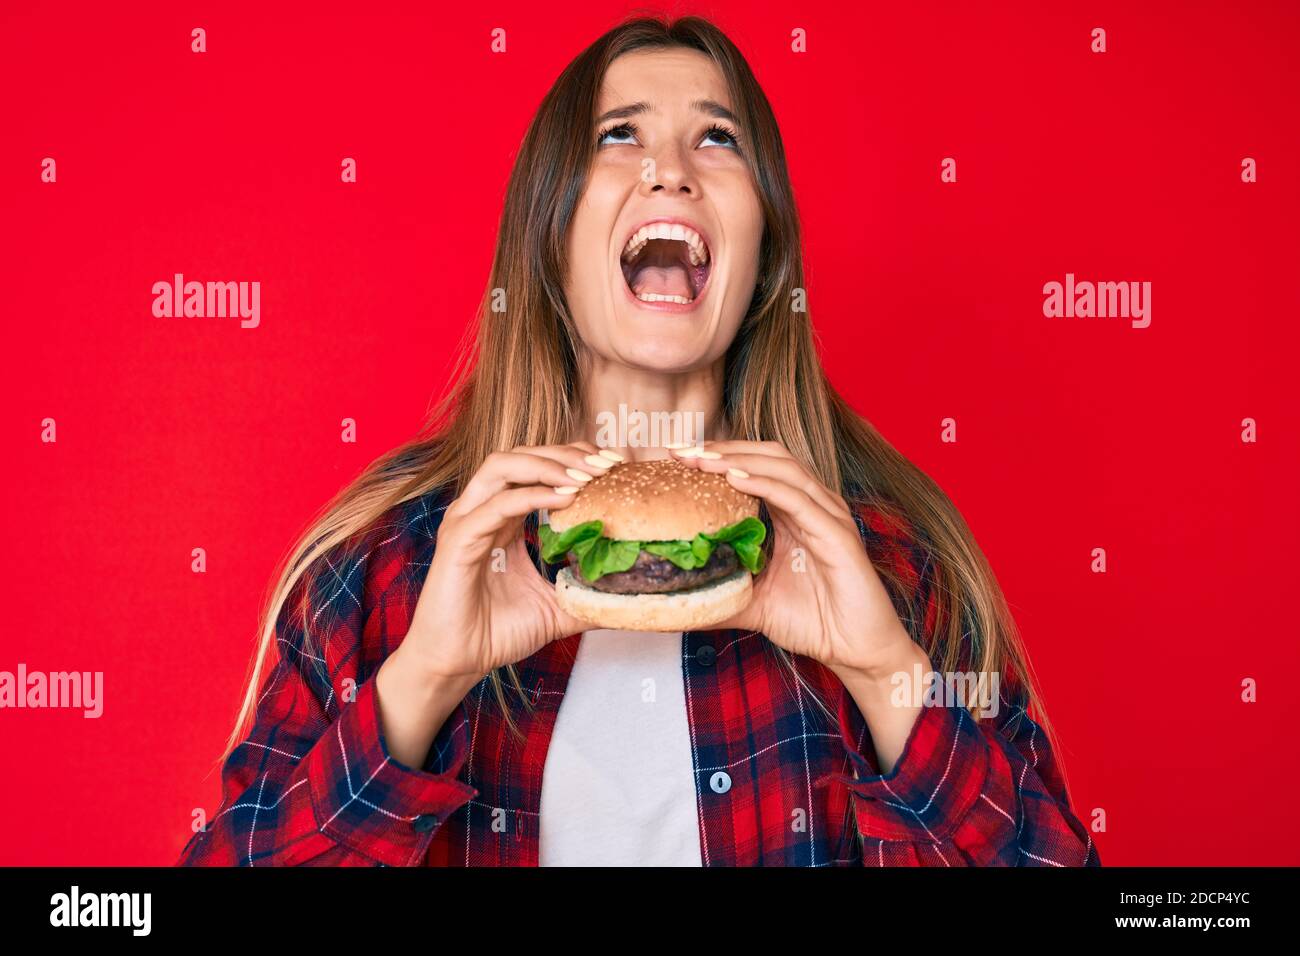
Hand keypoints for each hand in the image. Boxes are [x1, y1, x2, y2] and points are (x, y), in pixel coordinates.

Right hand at [399, 442, 617, 682]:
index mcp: (502, 517)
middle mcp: (481, 510)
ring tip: (585, 476)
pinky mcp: (458, 541)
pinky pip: (497, 505)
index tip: (613, 465)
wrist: (456, 663)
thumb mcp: (555, 609)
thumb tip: (628, 599)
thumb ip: (587, 596)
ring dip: (547, 464)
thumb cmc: (495, 632)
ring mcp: (467, 521)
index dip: (574, 458)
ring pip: (503, 466)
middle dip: (566, 453)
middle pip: (522, 455)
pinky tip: (565, 498)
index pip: (536, 467)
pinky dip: (532, 495)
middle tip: (606, 464)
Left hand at [671, 440, 917, 679]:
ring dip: (739, 459)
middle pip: (767, 456)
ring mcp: (828, 516)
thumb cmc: (814, 622)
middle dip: (722, 449)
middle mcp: (813, 506)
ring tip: (701, 459)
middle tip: (680, 450)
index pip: (755, 467)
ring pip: (783, 468)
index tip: (676, 455)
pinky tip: (736, 479)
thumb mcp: (753, 604)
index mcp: (794, 513)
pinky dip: (766, 485)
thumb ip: (720, 594)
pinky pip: (799, 500)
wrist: (858, 651)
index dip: (717, 456)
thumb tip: (674, 600)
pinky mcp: (838, 535)